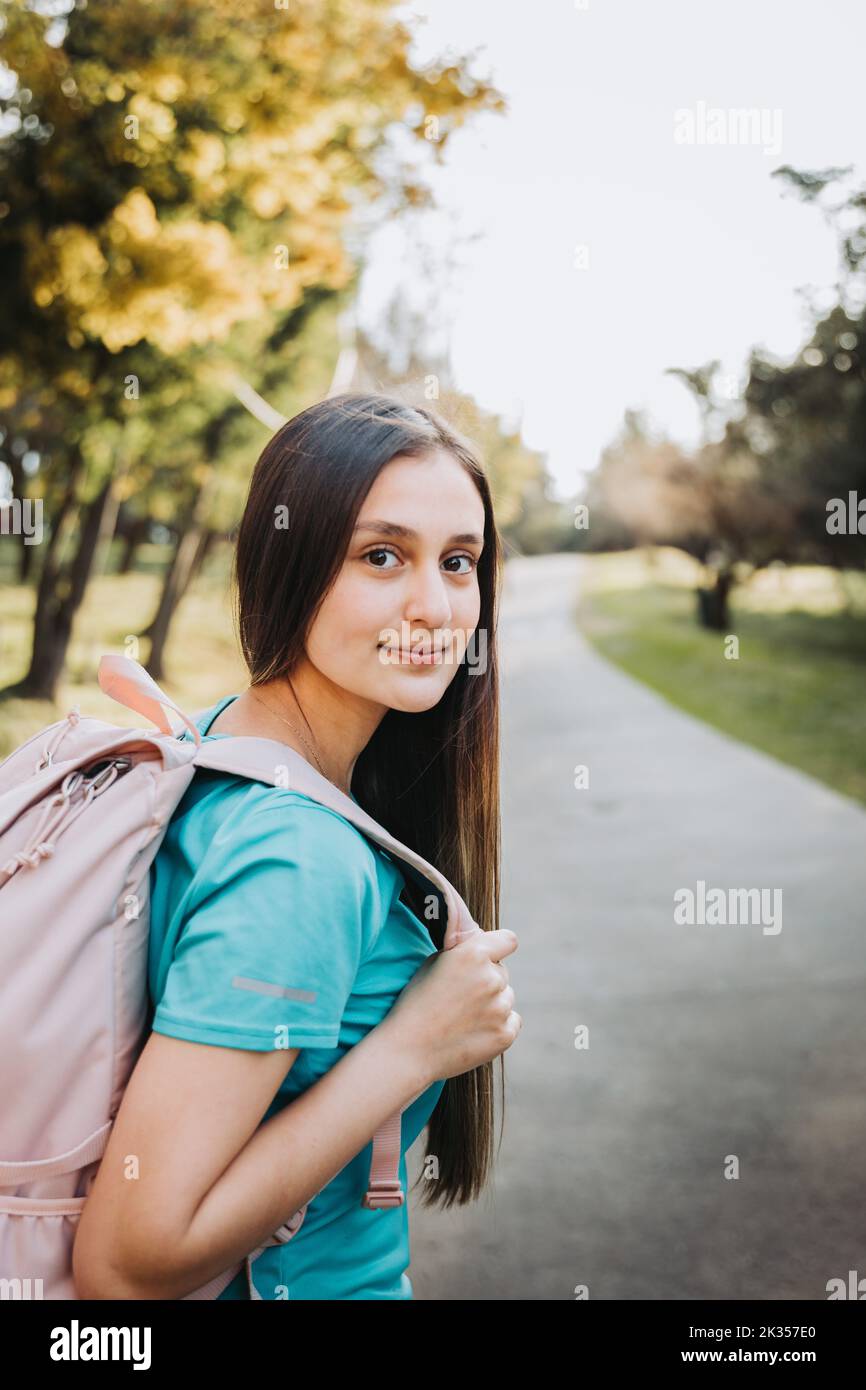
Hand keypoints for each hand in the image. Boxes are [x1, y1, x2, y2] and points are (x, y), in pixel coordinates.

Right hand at [386, 929, 520, 1084]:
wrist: (407, 1051)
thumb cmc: (416, 1003)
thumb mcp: (433, 963)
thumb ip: (462, 945)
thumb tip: (473, 927)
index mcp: (474, 955)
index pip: (508, 940)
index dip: (498, 948)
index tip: (489, 957)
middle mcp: (492, 978)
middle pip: (502, 972)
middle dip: (487, 979)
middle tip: (460, 996)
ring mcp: (500, 1008)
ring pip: (506, 998)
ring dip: (492, 1003)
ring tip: (462, 1017)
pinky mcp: (505, 1034)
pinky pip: (512, 1021)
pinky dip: (498, 1026)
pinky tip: (473, 1031)